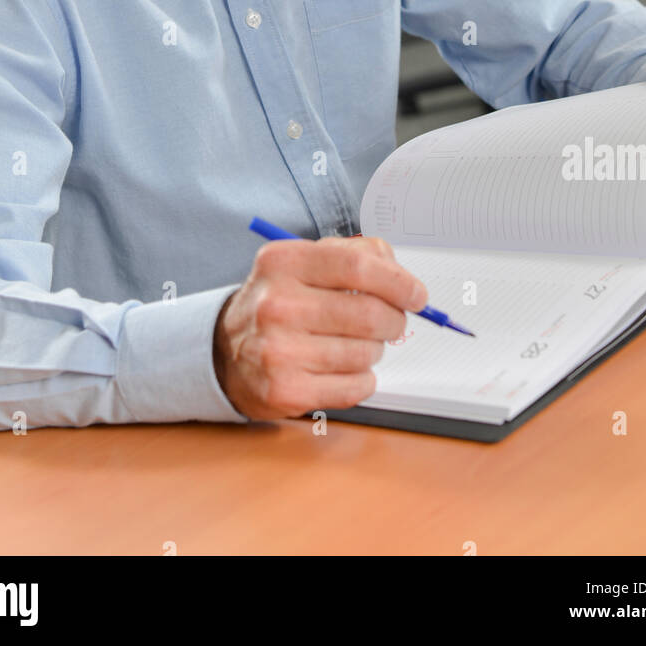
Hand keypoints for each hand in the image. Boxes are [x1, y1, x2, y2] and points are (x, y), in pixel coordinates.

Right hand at [212, 235, 428, 419]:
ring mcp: (277, 350)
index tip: (417, 295)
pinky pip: (355, 387)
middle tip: (392, 322)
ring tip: (355, 344)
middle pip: (369, 314)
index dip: (398, 282)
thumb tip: (403, 280)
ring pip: (366, 353)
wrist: (228, 350)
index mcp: (283, 262)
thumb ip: (357, 255)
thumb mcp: (307, 262)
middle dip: (394, 320)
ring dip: (374, 350)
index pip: (357, 267)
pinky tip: (344, 368)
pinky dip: (362, 379)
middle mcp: (276, 304)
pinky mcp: (285, 391)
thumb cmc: (281, 302)